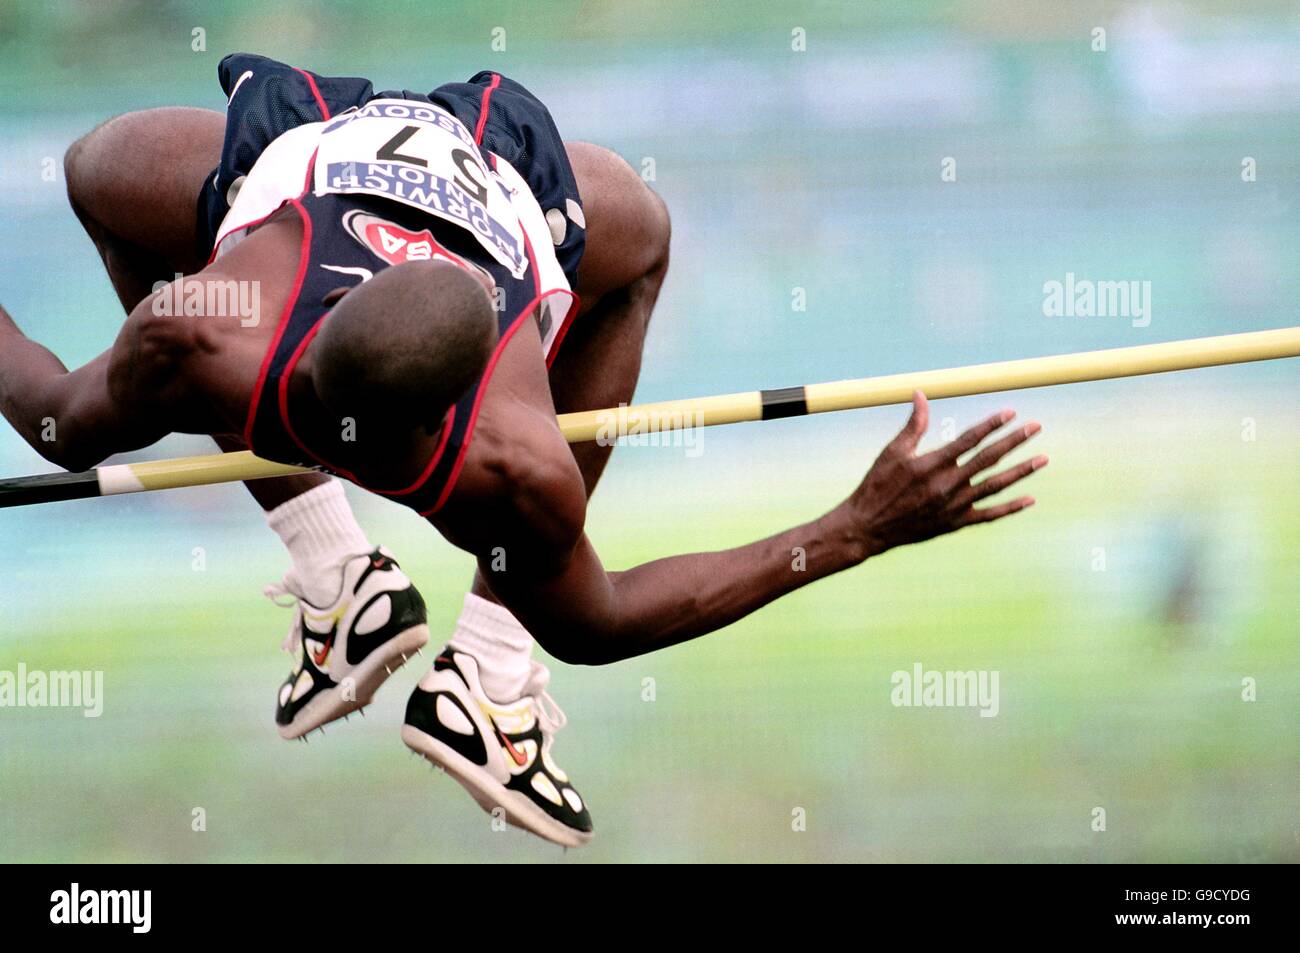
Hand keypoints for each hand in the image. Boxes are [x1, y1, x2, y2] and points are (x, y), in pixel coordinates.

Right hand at [842, 391, 1046, 556]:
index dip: (991, 425)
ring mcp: (953, 506)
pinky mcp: (954, 524)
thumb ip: (913, 425)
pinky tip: (1030, 499)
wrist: (868, 527)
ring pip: (995, 486)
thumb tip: (920, 394)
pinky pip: (988, 515)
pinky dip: (1010, 508)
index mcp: (931, 464)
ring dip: (1021, 471)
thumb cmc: (877, 485)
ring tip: (1043, 458)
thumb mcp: (892, 452)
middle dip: (1014, 441)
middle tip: (1036, 427)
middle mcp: (947, 485)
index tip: (1010, 413)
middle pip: (989, 459)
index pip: (969, 440)